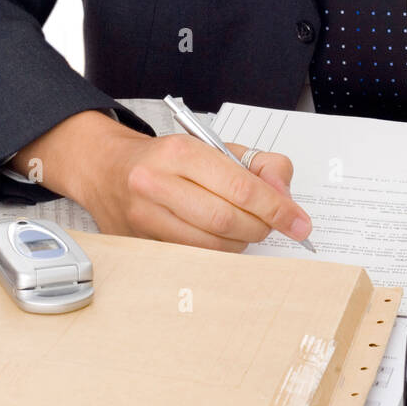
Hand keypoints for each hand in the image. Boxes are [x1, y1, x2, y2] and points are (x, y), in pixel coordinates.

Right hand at [80, 130, 308, 251]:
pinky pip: (191, 257)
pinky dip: (216, 253)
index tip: (299, 222)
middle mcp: (156, 183)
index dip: (276, 208)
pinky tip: (221, 240)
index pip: (240, 187)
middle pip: (226, 220)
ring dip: (239, 243)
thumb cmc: (167, 159)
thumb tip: (284, 195)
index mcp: (181, 152)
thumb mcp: (216, 147)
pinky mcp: (137, 244)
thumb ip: (260, 166)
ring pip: (210, 246)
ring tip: (244, 230)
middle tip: (273, 226)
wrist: (107, 168)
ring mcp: (143, 217)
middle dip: (260, 227)